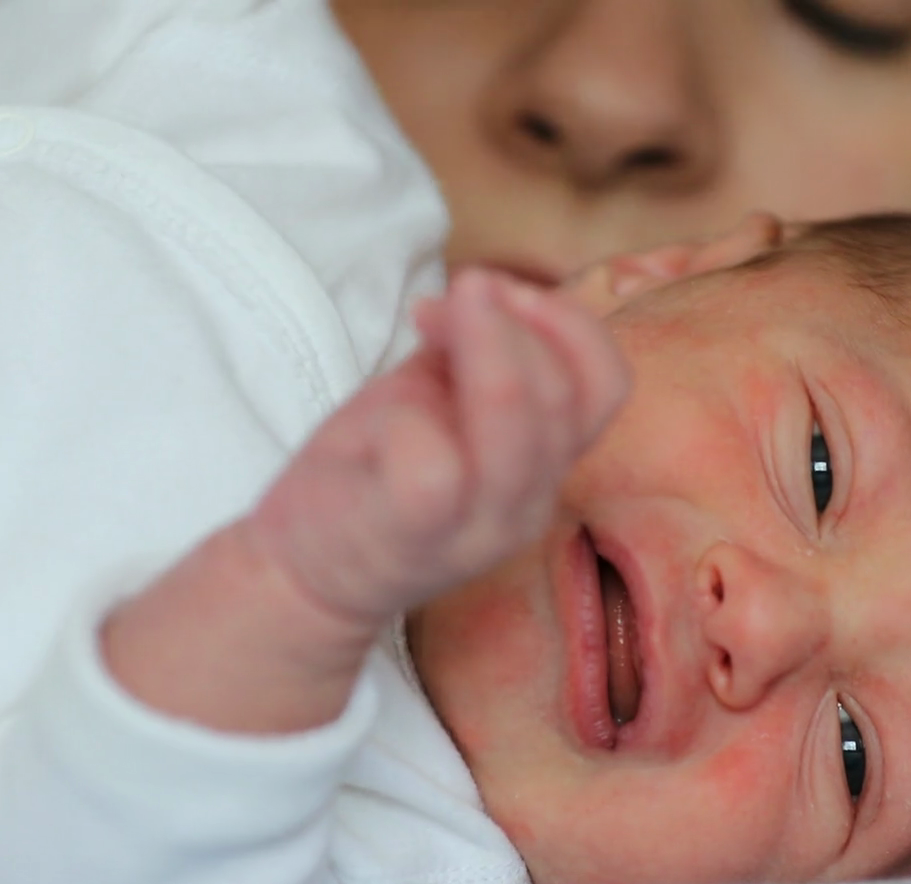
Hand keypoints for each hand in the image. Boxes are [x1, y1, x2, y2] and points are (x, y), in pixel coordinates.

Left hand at [246, 268, 630, 636]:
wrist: (304, 568)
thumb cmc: (375, 467)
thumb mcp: (437, 390)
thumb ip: (473, 343)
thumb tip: (479, 290)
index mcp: (547, 463)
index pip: (607, 384)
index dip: (568, 320)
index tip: (497, 289)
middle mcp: (529, 502)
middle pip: (563, 395)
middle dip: (509, 321)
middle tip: (451, 298)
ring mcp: (480, 527)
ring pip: (517, 429)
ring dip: (481, 348)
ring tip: (431, 318)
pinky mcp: (418, 534)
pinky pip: (435, 462)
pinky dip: (409, 417)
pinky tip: (383, 419)